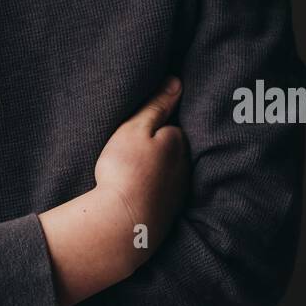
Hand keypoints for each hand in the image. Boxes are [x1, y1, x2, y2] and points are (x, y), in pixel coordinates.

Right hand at [93, 77, 189, 261]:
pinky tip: (137, 195)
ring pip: (168, 174)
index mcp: (178, 142)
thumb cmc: (125, 169)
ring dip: (156, 172)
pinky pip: (161, 196)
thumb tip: (177, 80)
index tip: (139, 129)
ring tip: (134, 173)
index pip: (171, 125)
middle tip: (133, 152)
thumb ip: (156, 104)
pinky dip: (152, 193)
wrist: (122, 224)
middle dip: (159, 149)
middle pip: (171, 151)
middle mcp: (184, 167)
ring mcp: (177, 193)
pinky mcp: (168, 214)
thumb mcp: (135, 127)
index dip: (154, 125)